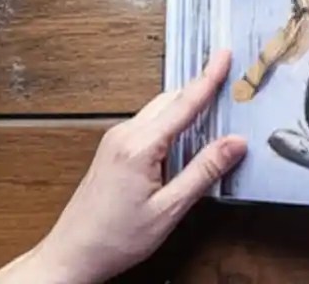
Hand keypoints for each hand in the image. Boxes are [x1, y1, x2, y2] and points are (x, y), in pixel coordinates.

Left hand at [0, 51, 246, 283]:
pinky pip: (149, 125)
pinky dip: (172, 123)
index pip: (184, 103)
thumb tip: (236, 143)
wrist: (72, 254)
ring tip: (215, 109)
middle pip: (171, 100)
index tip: (225, 55)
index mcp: (139, 146)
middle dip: (200, 88)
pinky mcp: (113, 150)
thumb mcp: (169, 208)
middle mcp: (124, 134)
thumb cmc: (115, 238)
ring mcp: (116, 141)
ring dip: (186, 108)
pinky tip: (186, 137)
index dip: (208, 78)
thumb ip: (204, 171)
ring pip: (159, 111)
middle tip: (229, 82)